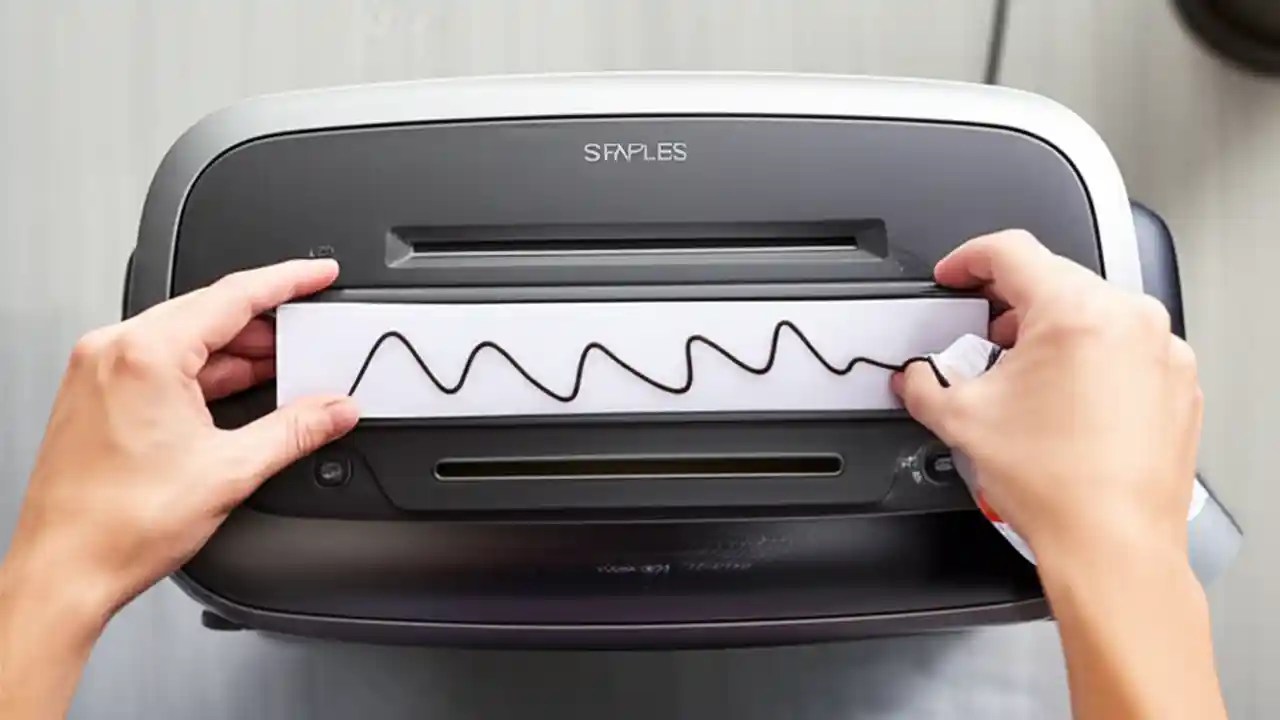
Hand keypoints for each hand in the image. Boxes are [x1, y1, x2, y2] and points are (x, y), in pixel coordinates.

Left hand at [4, 259, 358, 621]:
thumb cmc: (119, 525)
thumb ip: (295, 430)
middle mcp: (113, 352)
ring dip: (233, 352)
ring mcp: (98, 372)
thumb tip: (333, 410)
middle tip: (309, 337)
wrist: (64, 571)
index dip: (287, 281)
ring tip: (280, 372)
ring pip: (183, 339)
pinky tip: (234, 391)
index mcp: (146, 354)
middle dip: (264, 325)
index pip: (233, 295)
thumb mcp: (231, 470)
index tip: (317, 275)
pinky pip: (158, 362)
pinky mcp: (93, 395)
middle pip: (207, 313)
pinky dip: (201, 372)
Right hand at [892, 230, 1201, 560]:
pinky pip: (1126, 346)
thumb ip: (924, 384)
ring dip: (1050, 331)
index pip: (1010, 251)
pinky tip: (1063, 400)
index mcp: (1075, 312)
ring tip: (1022, 377)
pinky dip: (1090, 358)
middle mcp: (1128, 319)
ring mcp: (1161, 350)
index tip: (955, 276)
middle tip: (978, 340)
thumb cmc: (1058, 486)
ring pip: (1093, 312)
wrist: (1113, 543)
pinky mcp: (1177, 381)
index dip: (967, 259)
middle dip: (1008, 305)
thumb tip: (915, 378)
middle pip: (1054, 280)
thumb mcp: (963, 420)